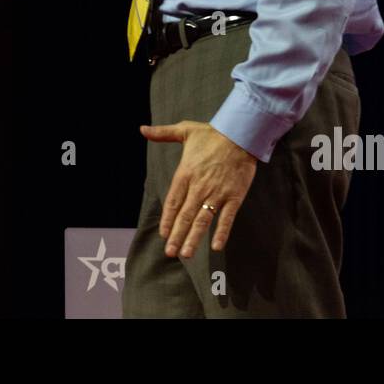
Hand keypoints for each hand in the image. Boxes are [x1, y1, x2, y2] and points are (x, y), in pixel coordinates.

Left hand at [141, 121, 258, 257]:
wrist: (241, 133)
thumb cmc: (212, 133)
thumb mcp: (185, 130)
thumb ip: (162, 133)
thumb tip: (142, 129)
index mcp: (186, 173)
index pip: (173, 201)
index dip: (167, 219)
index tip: (163, 234)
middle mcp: (199, 186)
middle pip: (185, 215)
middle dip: (177, 235)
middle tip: (170, 252)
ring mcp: (217, 193)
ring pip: (203, 220)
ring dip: (194, 238)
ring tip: (186, 254)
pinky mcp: (234, 196)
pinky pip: (227, 218)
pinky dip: (222, 232)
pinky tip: (216, 246)